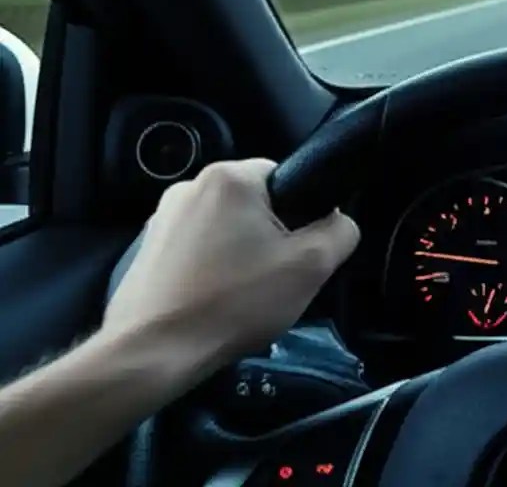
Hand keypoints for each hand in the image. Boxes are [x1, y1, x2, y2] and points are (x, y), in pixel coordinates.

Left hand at [104, 159, 359, 364]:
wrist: (155, 351)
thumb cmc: (235, 302)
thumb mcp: (311, 267)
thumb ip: (340, 232)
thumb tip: (338, 221)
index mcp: (228, 177)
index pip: (285, 177)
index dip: (302, 215)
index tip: (299, 253)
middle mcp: (189, 186)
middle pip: (254, 204)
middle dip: (270, 237)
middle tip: (276, 279)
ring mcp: (161, 218)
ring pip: (225, 229)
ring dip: (240, 254)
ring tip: (242, 296)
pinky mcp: (145, 250)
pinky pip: (196, 249)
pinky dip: (210, 270)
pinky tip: (212, 302)